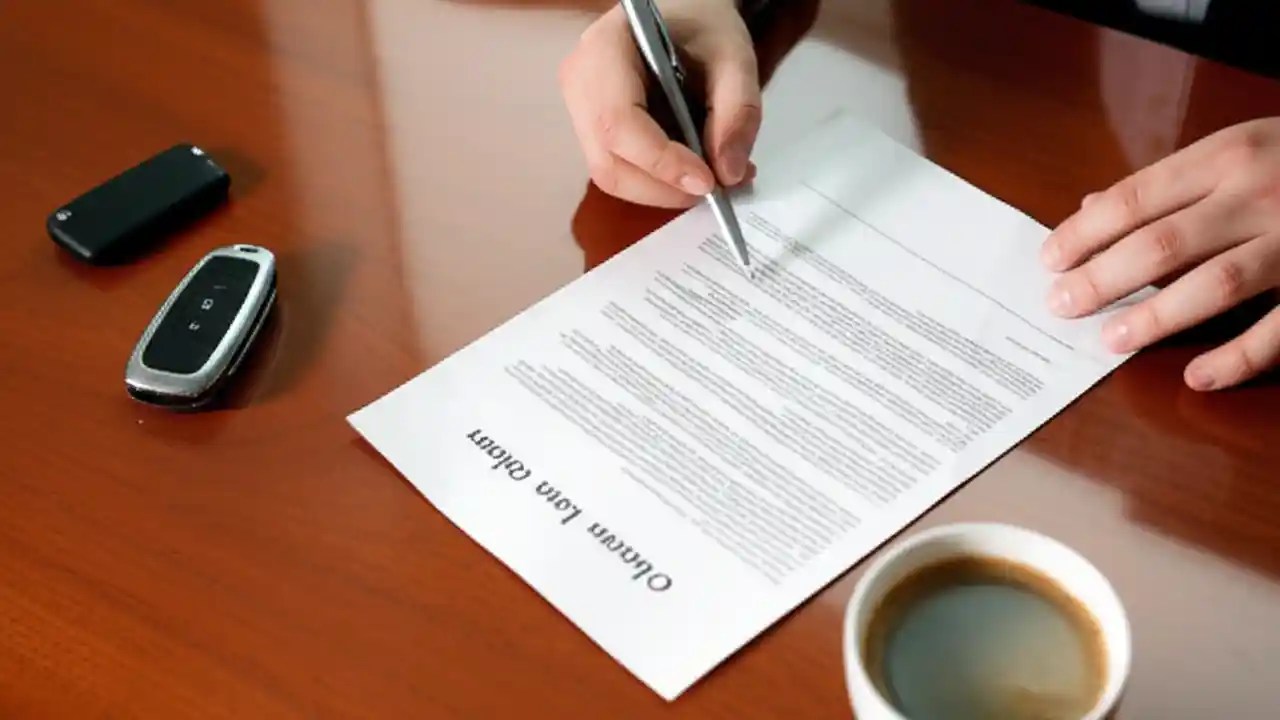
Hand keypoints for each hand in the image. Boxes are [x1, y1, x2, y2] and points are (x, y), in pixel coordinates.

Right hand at [558, 0, 760, 207]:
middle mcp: (580, 85)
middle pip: (610, 162)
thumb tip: (729, 173)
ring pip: (612, 176)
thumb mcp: (733, 56)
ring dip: (663, 190)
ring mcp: (580, 112)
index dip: (661, 162)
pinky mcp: (594, 133)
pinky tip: (690, 169)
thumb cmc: (700, 25)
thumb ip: (738, 111)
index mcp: (603, 50)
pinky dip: (658, 183)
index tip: (707, 182)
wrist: (680, 14)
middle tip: (716, 187)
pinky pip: (619, 172)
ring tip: (710, 178)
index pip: (618, 122)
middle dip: (665, 188)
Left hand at [1042, 118, 1279, 390]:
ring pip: (1215, 283)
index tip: (1049, 261)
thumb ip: (1170, 181)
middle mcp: (1260, 193)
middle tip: (1062, 306)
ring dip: (1157, 316)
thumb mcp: (1239, 148)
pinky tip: (1198, 377)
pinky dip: (1239, 356)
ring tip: (1112, 339)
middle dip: (1103, 279)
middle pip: (1162, 243)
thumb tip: (1091, 206)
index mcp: (1228, 156)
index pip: (1135, 198)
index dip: (1084, 232)